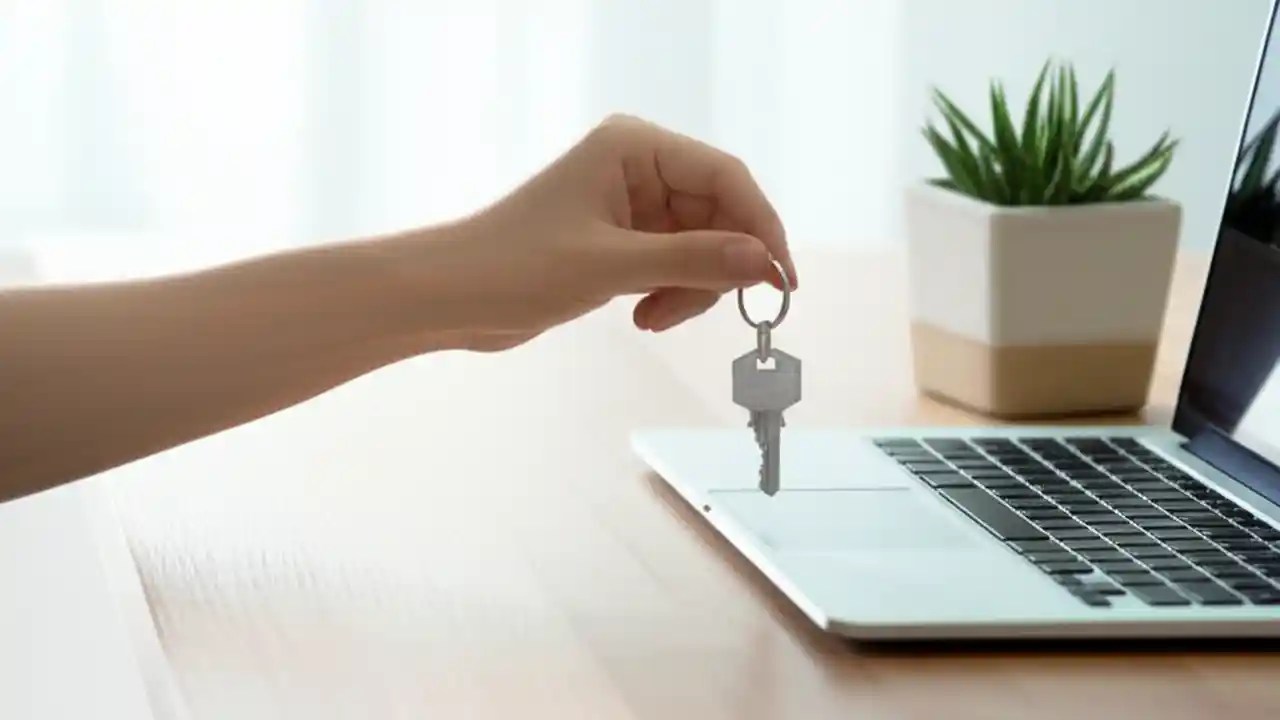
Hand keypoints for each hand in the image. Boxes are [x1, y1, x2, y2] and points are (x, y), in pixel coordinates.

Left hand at [402, 114, 794, 348]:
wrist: (451, 297)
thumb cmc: (515, 267)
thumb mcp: (610, 266)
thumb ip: (692, 261)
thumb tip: (765, 263)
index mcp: (635, 146)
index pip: (726, 177)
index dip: (761, 228)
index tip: (782, 281)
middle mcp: (639, 165)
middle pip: (720, 215)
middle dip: (715, 268)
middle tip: (689, 309)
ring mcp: (632, 203)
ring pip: (702, 246)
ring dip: (689, 289)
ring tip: (651, 317)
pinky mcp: (623, 238)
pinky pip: (676, 263)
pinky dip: (670, 293)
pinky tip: (641, 315)